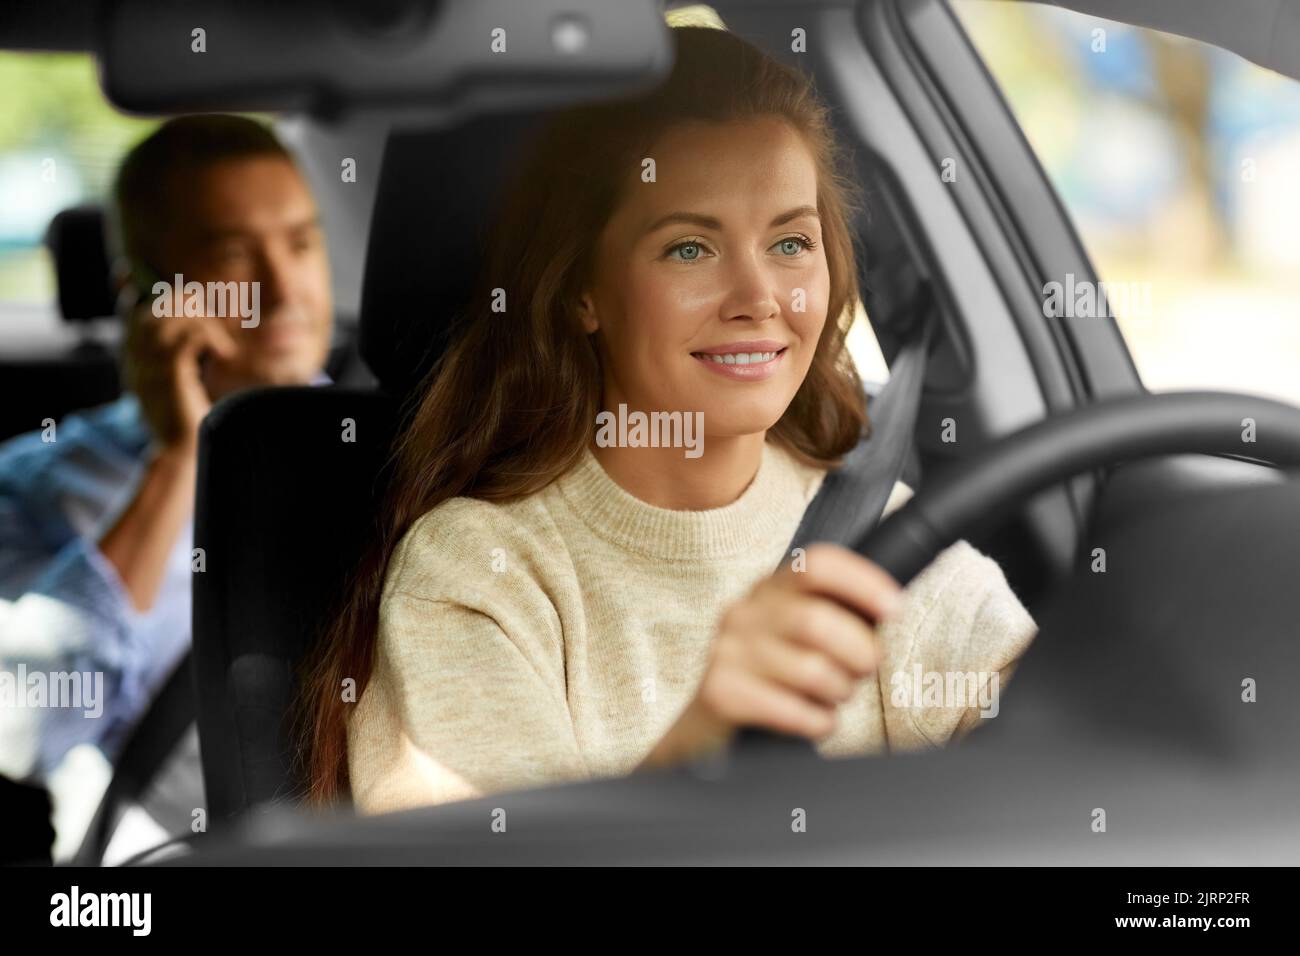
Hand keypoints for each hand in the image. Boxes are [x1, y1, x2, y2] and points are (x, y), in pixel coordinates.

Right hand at [121, 291, 238, 452]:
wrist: (182, 452)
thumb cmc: (186, 415)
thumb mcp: (176, 380)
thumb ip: (175, 354)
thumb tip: (192, 326)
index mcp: (133, 361)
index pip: (126, 316)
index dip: (127, 291)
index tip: (127, 271)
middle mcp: (135, 362)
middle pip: (147, 312)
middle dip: (177, 300)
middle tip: (203, 308)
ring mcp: (149, 370)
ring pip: (165, 320)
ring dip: (197, 318)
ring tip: (217, 337)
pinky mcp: (170, 379)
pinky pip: (185, 341)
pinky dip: (207, 337)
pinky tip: (223, 353)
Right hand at [673, 544, 904, 755]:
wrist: (709, 729)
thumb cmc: (773, 679)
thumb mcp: (799, 636)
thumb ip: (835, 614)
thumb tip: (888, 607)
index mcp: (769, 589)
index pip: (816, 564)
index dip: (862, 582)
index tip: (894, 607)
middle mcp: (743, 613)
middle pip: (817, 621)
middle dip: (858, 652)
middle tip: (864, 670)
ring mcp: (727, 651)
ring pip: (810, 669)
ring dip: (839, 691)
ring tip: (833, 697)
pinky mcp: (720, 692)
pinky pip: (791, 709)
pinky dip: (818, 721)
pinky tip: (815, 721)